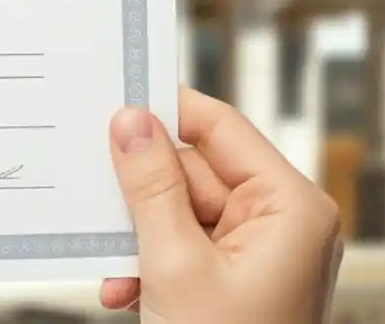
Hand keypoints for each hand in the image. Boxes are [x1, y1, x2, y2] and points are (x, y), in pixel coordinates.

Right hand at [100, 88, 342, 322]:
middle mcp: (282, 221)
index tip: (113, 95)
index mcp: (290, 206)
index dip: (166, 110)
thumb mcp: (174, 264)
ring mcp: (261, 252)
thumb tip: (130, 121)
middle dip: (142, 195)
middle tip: (94, 194)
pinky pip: (183, 244)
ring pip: (180, 210)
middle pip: (194, 171)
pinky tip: (127, 290)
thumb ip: (149, 186)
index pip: (220, 128)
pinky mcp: (236, 279)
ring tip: (118, 269)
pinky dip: (149, 262)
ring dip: (139, 237)